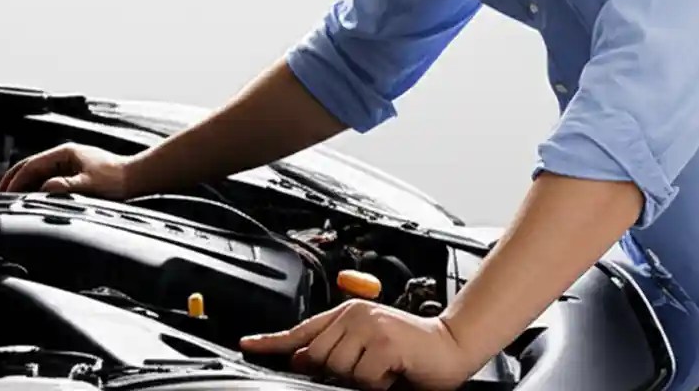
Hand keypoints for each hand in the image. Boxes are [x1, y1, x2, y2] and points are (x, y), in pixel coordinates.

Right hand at [0, 142, 131, 197]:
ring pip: (37, 172)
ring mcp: (67, 163)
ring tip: (10, 197)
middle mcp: (64, 156)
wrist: (134, 178)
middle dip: (13, 179)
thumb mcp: (90, 185)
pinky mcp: (72, 172)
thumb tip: (46, 188)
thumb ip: (67, 186)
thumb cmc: (116, 179)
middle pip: (30, 166)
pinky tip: (32, 197)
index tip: (5, 193)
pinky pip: (47, 178)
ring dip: (23, 183)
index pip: (31, 165)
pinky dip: (35, 187)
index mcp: (64, 154)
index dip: (16, 180)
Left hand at [239, 300, 480, 390]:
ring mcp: (370, 325)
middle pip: (317, 355)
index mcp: (348, 314)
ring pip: (337, 367)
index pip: (302, 329)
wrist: (451, 347)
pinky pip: (362, 377)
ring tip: (383, 369)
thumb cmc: (411, 352)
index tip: (248, 345)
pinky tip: (393, 372)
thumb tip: (301, 358)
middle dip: (337, 372)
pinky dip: (377, 383)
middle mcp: (355, 314)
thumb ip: (334, 350)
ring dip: (360, 379)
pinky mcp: (384, 341)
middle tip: (370, 370)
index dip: (272, 341)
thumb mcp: (367, 349)